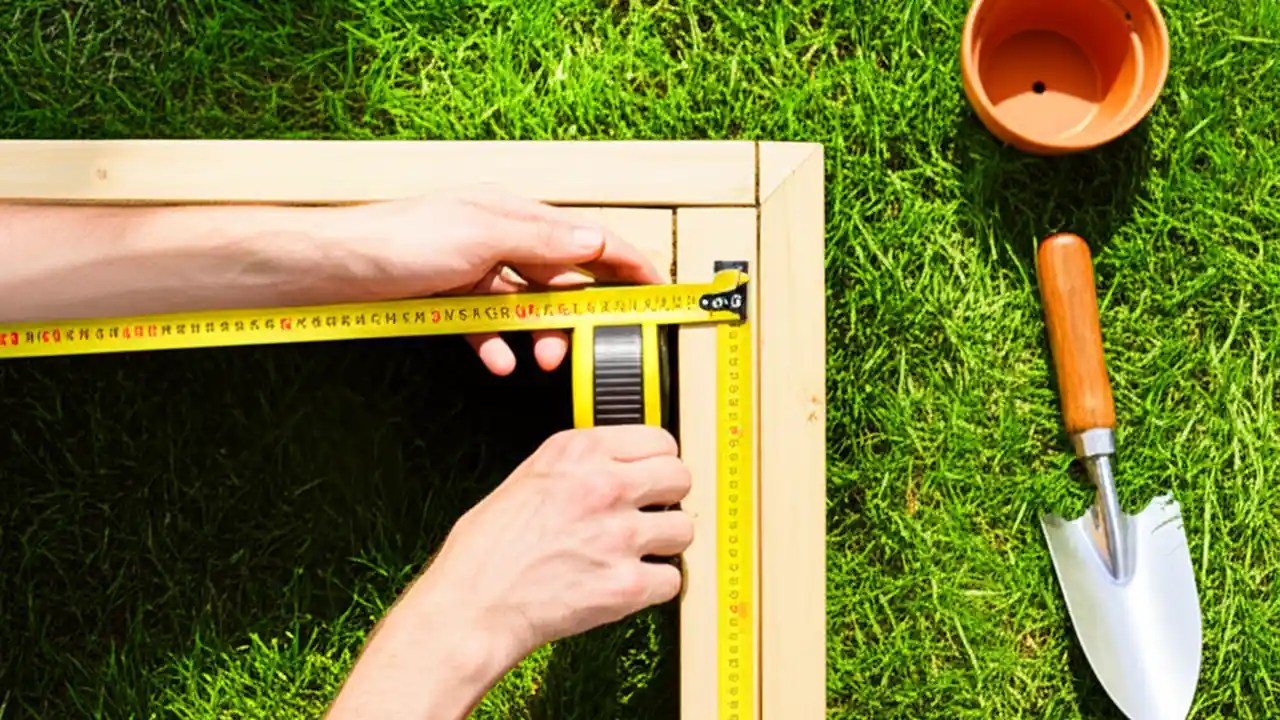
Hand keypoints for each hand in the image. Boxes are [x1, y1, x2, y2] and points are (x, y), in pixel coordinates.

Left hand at [340, 188, 665, 375]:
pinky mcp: (453, 299)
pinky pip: (491, 327)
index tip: (656, 290)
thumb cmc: (394, 240)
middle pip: (563, 277)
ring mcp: (478, 270)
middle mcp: (501, 240)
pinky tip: (500, 361)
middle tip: (596, 344)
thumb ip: (541, 242)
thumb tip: (592, 244)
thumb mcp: (480, 235)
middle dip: (582, 313)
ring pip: (529, 307)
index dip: (627, 264)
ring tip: (542, 359)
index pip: (588, 239)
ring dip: (541, 335)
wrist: (330, 267)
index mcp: (515, 216)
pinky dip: (500, 346)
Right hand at [419, 424, 693, 662]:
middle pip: (680, 478)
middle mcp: (605, 487)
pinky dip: (655, 587)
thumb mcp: (528, 478)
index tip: (652, 476)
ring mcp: (619, 536)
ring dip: (665, 544)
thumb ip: (579, 466)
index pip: (660, 440)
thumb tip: (617, 465)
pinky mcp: (627, 585)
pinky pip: (672, 580)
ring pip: (683, 529)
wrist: (473, 606)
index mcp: (579, 453)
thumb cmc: (487, 550)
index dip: (658, 461)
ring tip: (637, 553)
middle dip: (668, 497)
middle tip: (650, 513)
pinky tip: (630, 584)